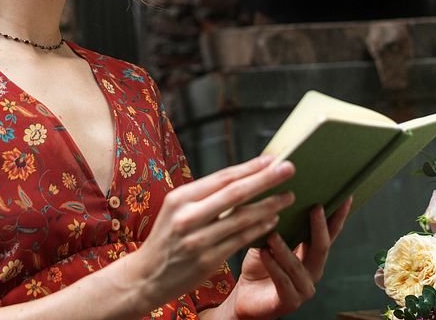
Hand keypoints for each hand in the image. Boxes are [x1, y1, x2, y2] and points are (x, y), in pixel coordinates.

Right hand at [125, 155, 296, 310]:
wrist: (146, 277)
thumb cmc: (167, 237)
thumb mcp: (177, 209)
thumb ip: (205, 196)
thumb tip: (243, 177)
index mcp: (180, 198)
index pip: (222, 177)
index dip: (250, 167)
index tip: (272, 158)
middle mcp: (187, 217)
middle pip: (235, 193)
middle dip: (266, 179)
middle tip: (289, 168)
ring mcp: (197, 240)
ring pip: (242, 218)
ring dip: (269, 205)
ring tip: (288, 196)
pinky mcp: (206, 261)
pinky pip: (239, 241)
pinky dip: (258, 228)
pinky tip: (273, 220)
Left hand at [227, 196, 351, 319]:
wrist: (247, 295)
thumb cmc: (261, 263)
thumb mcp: (272, 238)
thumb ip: (283, 223)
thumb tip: (283, 192)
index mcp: (313, 253)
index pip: (331, 232)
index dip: (339, 215)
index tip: (346, 196)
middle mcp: (314, 270)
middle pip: (322, 247)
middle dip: (319, 227)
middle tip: (316, 207)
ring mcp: (304, 287)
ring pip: (298, 266)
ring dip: (285, 249)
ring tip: (273, 235)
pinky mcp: (289, 301)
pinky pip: (282, 281)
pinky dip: (273, 266)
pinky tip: (264, 253)